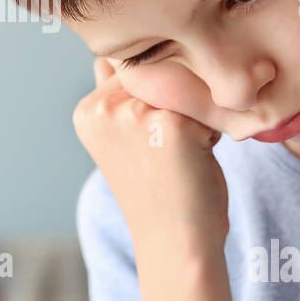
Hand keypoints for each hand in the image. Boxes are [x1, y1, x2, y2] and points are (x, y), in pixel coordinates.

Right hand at [72, 57, 228, 249]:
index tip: (152, 143)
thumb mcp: (124, 138)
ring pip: (184, 87)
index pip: (131, 73)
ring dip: (194, 114)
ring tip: (182, 154)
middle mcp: (104, 108)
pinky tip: (197, 158)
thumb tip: (108, 58)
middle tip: (169, 151)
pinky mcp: (171, 124)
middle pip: (159, 76)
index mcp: (87, 111)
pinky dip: (212, 130)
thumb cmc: (157, 192)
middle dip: (174, 104)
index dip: (153, 103)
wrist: (176, 242)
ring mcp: (135, 115)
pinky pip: (207, 105)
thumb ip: (116, 97)